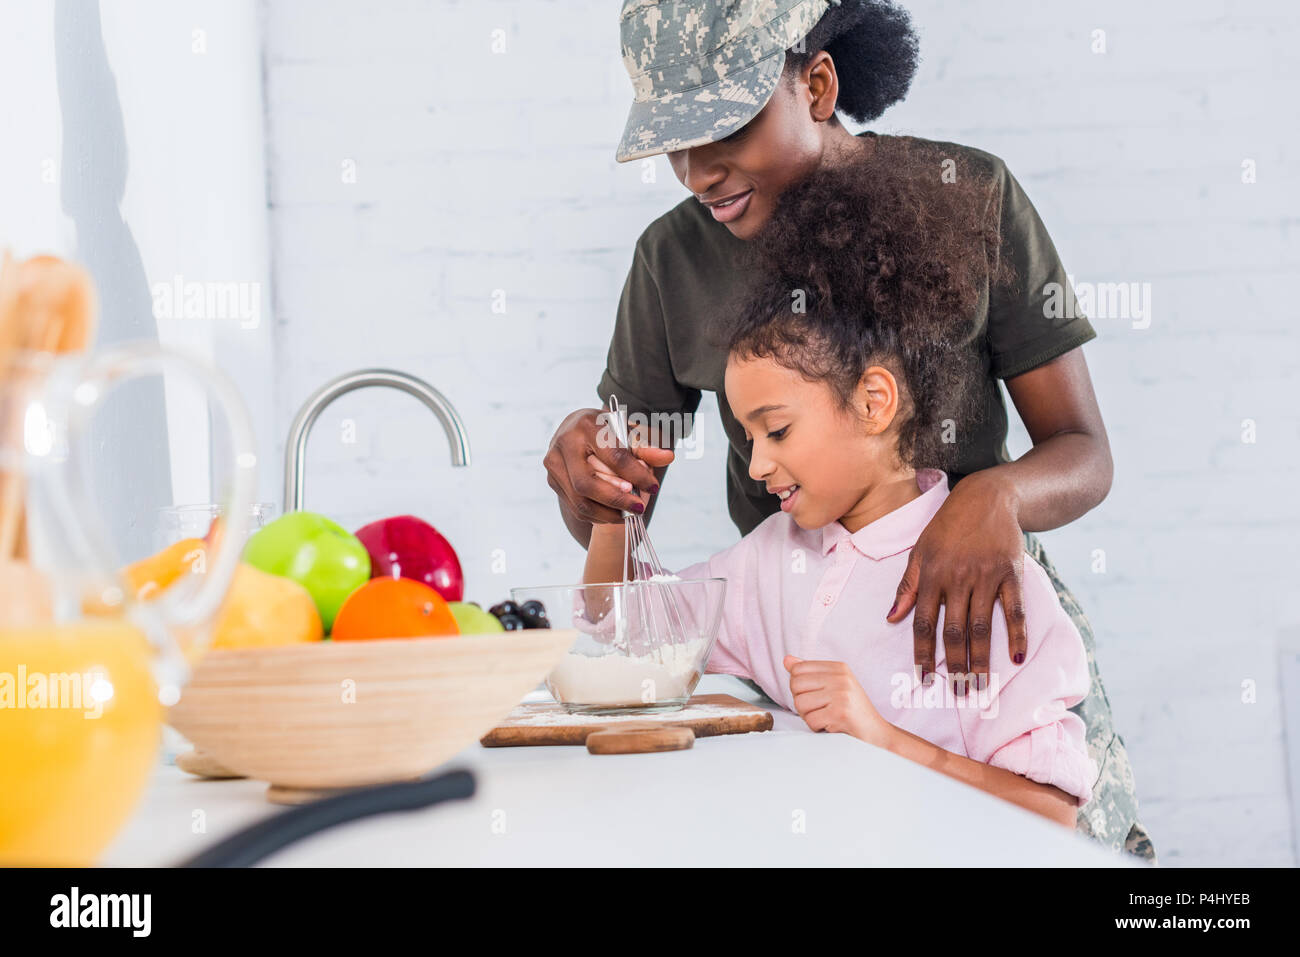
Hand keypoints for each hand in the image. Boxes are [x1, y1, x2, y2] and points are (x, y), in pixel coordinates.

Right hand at [544, 408, 673, 526]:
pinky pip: (575, 507)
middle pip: (587, 484)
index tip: (654, 487)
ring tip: (629, 513)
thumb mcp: (628, 433)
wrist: (576, 428)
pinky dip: (597, 515)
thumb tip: (667, 458)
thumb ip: (646, 448)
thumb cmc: (607, 431)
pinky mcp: (552, 480)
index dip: (636, 476)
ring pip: (579, 501)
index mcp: (586, 425)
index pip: (613, 457)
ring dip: (607, 513)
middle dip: (617, 500)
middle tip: (640, 507)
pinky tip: (614, 514)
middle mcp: (564, 443)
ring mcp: (554, 463)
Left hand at [784, 656, 891, 746]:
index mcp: (838, 668)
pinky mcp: (841, 713)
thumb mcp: (834, 686)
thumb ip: (810, 673)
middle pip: (795, 685)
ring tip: (827, 717)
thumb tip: (787, 660)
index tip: (815, 696)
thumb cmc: (854, 712)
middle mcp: (841, 677)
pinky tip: (832, 726)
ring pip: (800, 704)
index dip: (799, 687)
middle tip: (820, 710)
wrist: (878, 734)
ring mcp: (841, 694)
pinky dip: (817, 727)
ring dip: (809, 716)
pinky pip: (810, 720)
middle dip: (802, 703)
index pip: (798, 669)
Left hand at [886, 471, 1027, 694]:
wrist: (986, 498)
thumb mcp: (920, 551)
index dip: (923, 653)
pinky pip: (1014, 609)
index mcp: (931, 575)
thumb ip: (907, 586)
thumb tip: (891, 619)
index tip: (923, 679)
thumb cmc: (947, 528)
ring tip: (981, 685)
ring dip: (981, 658)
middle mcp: (957, 578)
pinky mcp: (1011, 572)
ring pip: (982, 625)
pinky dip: (1016, 634)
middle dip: (954, 665)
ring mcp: (986, 576)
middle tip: (958, 692)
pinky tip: (1016, 658)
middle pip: (953, 631)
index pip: (924, 623)